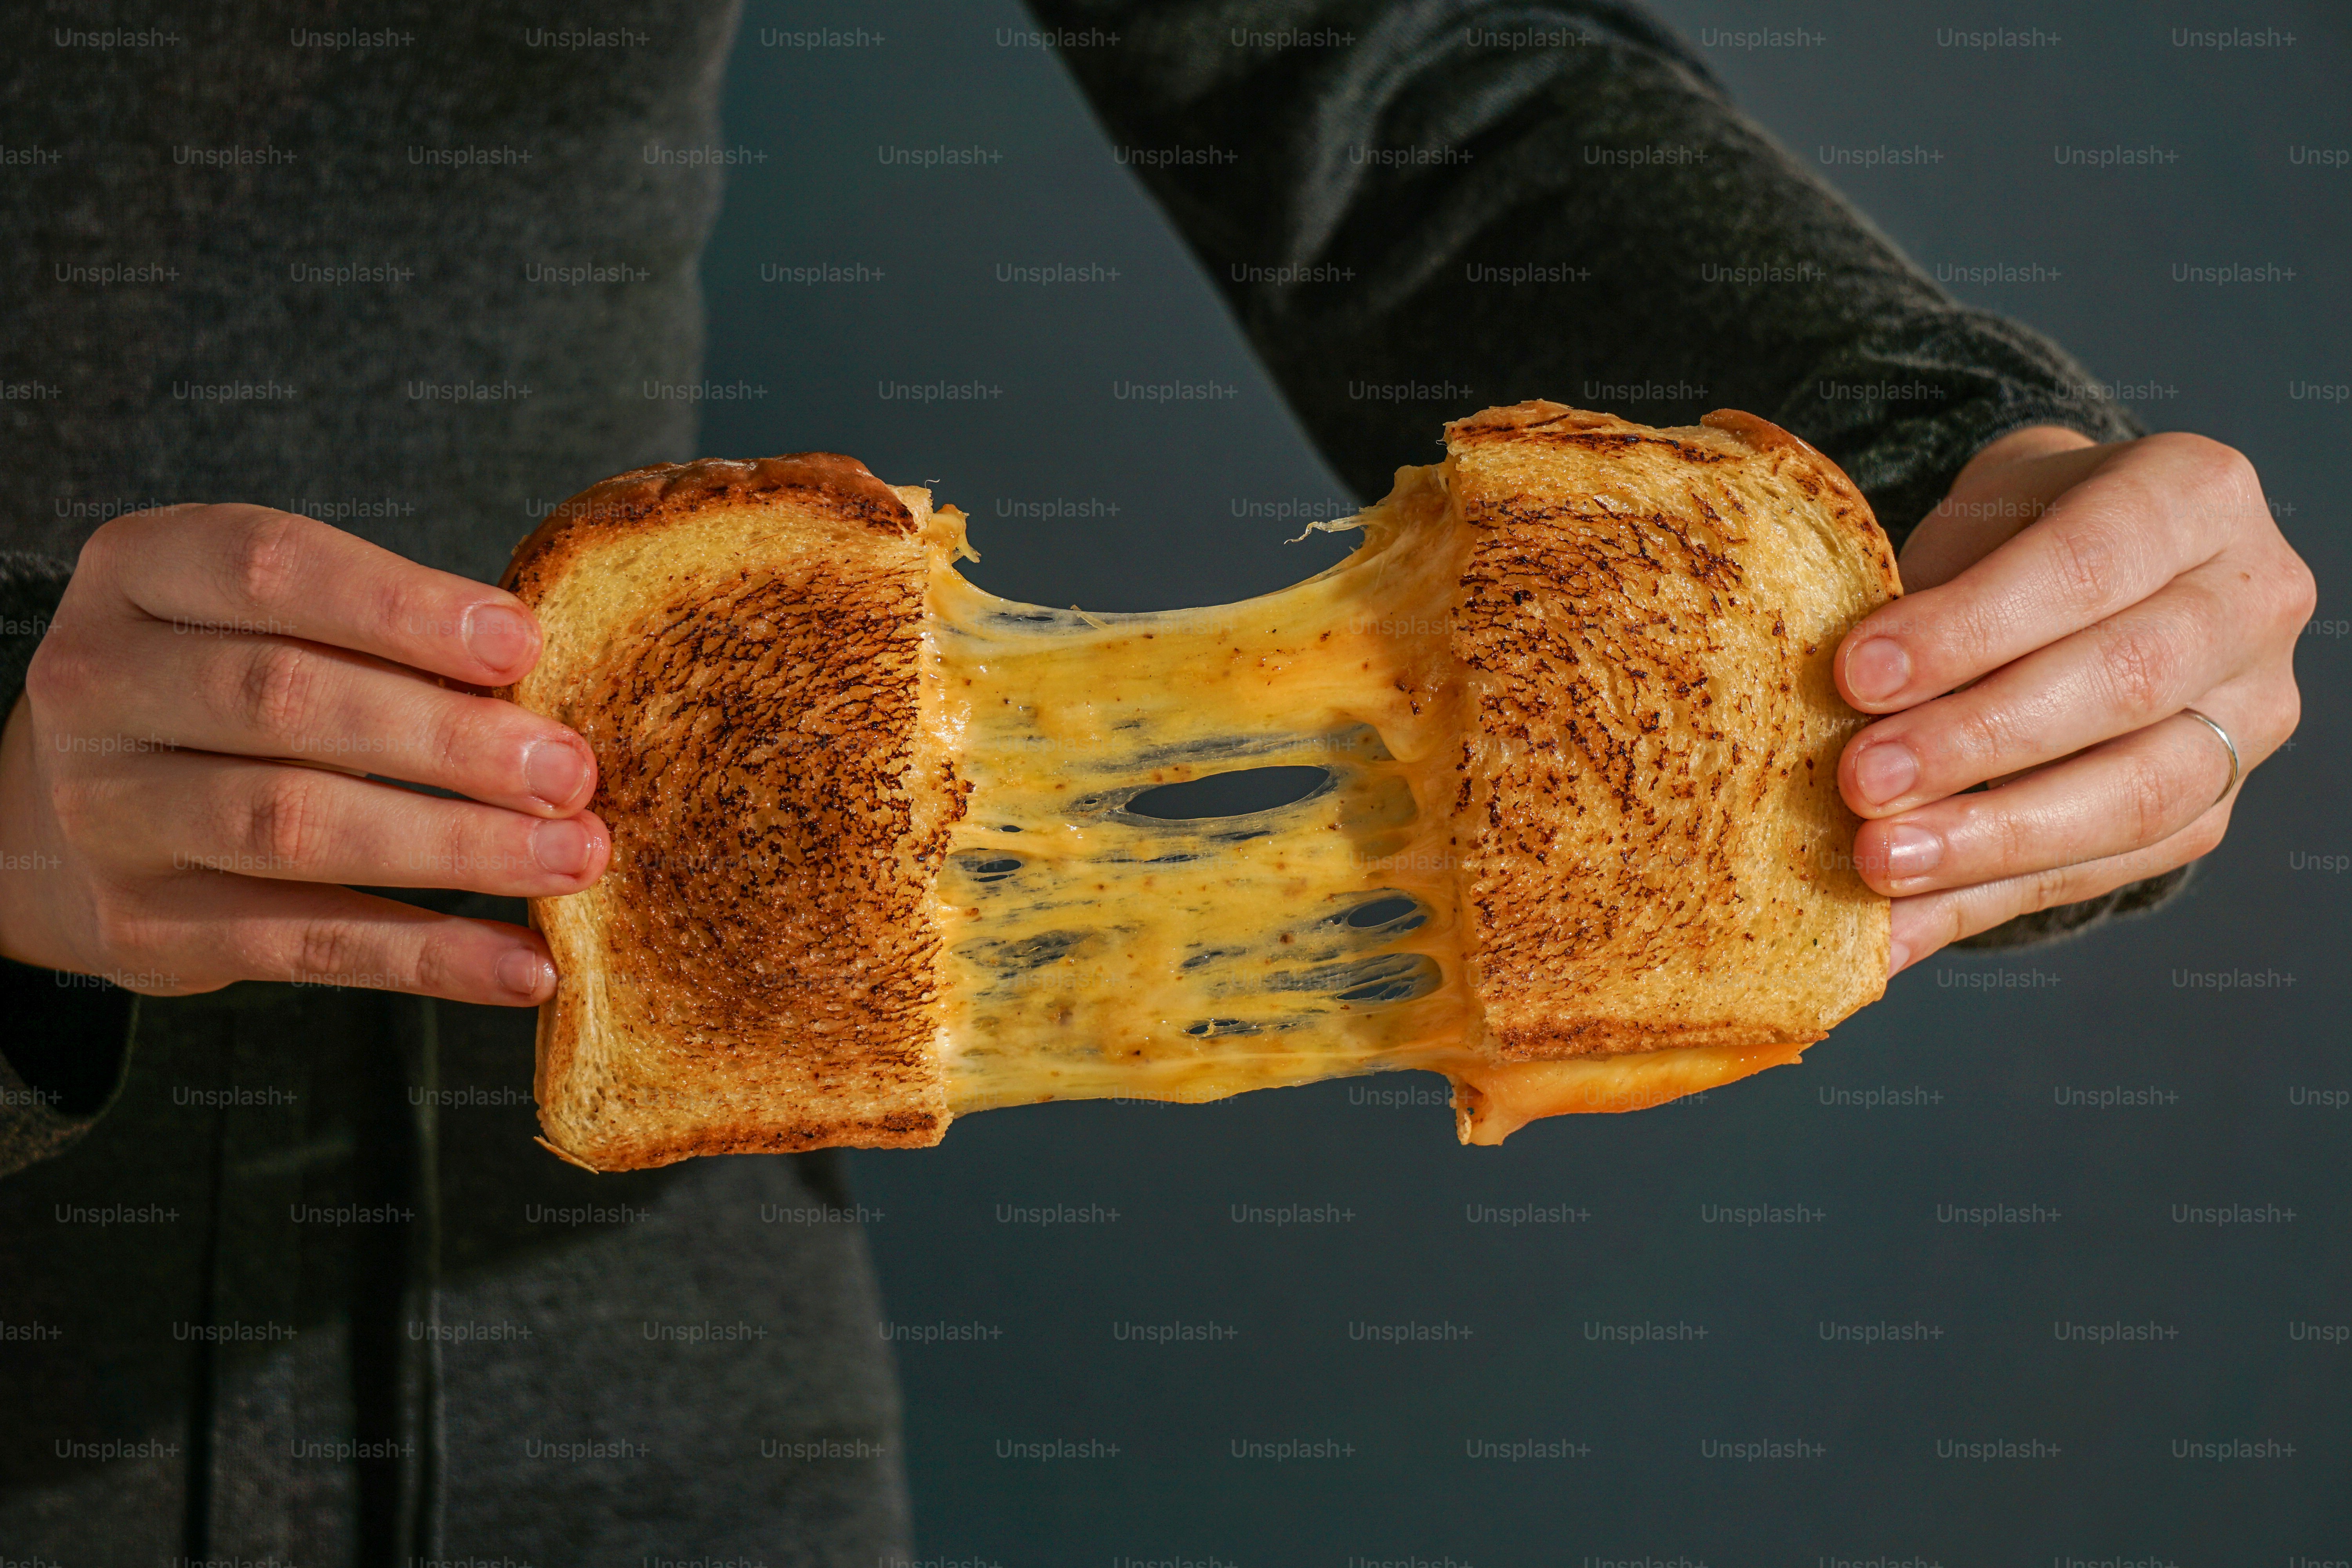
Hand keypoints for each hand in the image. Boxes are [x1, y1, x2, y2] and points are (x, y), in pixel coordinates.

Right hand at [0, 504, 610, 1003]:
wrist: (66, 816)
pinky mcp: (143, 927)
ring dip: (456, 846)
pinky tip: (526, 965)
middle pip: (287, 701)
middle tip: (571, 770)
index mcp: (139, 571)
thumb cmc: (220, 694)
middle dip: (449, 739)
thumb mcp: (266, 623)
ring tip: (575, 856)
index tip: (523, 644)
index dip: (402, 605)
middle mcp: (100, 683)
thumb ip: (375, 634)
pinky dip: (430, 957)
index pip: (272, 568)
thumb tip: (540, 676)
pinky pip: (305, 945)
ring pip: (295, 824)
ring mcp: (108, 813)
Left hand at [1835, 426, 2312, 972]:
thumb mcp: (1975, 523)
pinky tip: (1892, 935)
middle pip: (2125, 683)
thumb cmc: (2013, 536)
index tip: (1859, 673)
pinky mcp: (2213, 812)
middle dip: (1978, 742)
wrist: (2085, 564)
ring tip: (1877, 864)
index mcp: (2196, 494)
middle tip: (1860, 783)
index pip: (2086, 563)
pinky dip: (1982, 904)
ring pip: (2135, 798)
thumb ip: (1926, 598)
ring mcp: (2251, 717)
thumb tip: (1832, 702)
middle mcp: (2252, 602)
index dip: (1970, 626)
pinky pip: (2101, 873)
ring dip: (1991, 841)